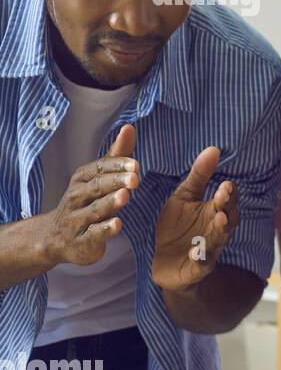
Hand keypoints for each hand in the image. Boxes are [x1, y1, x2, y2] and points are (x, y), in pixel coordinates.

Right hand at [39, 124, 138, 265]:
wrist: (56, 238)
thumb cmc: (85, 202)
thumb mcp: (99, 178)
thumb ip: (117, 156)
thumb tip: (129, 128)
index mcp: (83, 179)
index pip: (99, 168)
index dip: (117, 166)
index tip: (135, 164)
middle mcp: (77, 197)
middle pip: (97, 187)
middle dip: (116, 181)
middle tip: (135, 177)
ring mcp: (78, 220)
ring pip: (94, 210)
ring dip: (110, 202)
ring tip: (125, 196)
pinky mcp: (82, 241)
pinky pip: (93, 234)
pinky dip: (105, 230)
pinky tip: (118, 224)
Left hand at [152, 146, 238, 291]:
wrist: (165, 263)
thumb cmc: (177, 227)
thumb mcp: (184, 198)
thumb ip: (199, 176)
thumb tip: (214, 148)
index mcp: (214, 211)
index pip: (227, 200)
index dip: (228, 193)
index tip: (226, 183)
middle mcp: (216, 229)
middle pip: (228, 218)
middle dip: (226, 207)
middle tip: (223, 196)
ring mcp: (208, 248)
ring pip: (219, 239)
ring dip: (220, 230)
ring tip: (219, 218)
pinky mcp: (197, 267)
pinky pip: (202, 263)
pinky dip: (202, 258)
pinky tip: (198, 253)